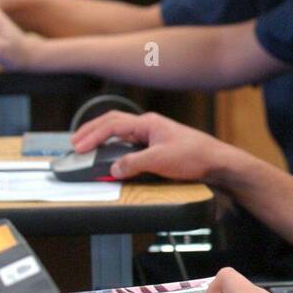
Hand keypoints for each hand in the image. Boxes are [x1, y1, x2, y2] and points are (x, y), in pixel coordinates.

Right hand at [70, 110, 237, 182]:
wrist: (217, 162)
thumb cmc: (195, 155)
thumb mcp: (160, 160)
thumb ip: (134, 163)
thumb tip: (113, 169)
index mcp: (148, 123)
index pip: (113, 124)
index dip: (93, 135)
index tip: (79, 146)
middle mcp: (149, 126)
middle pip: (113, 123)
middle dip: (92, 131)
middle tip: (75, 142)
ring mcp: (153, 135)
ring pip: (121, 132)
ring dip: (103, 138)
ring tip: (87, 147)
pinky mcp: (157, 147)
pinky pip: (130, 143)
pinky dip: (115, 147)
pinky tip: (110, 155)